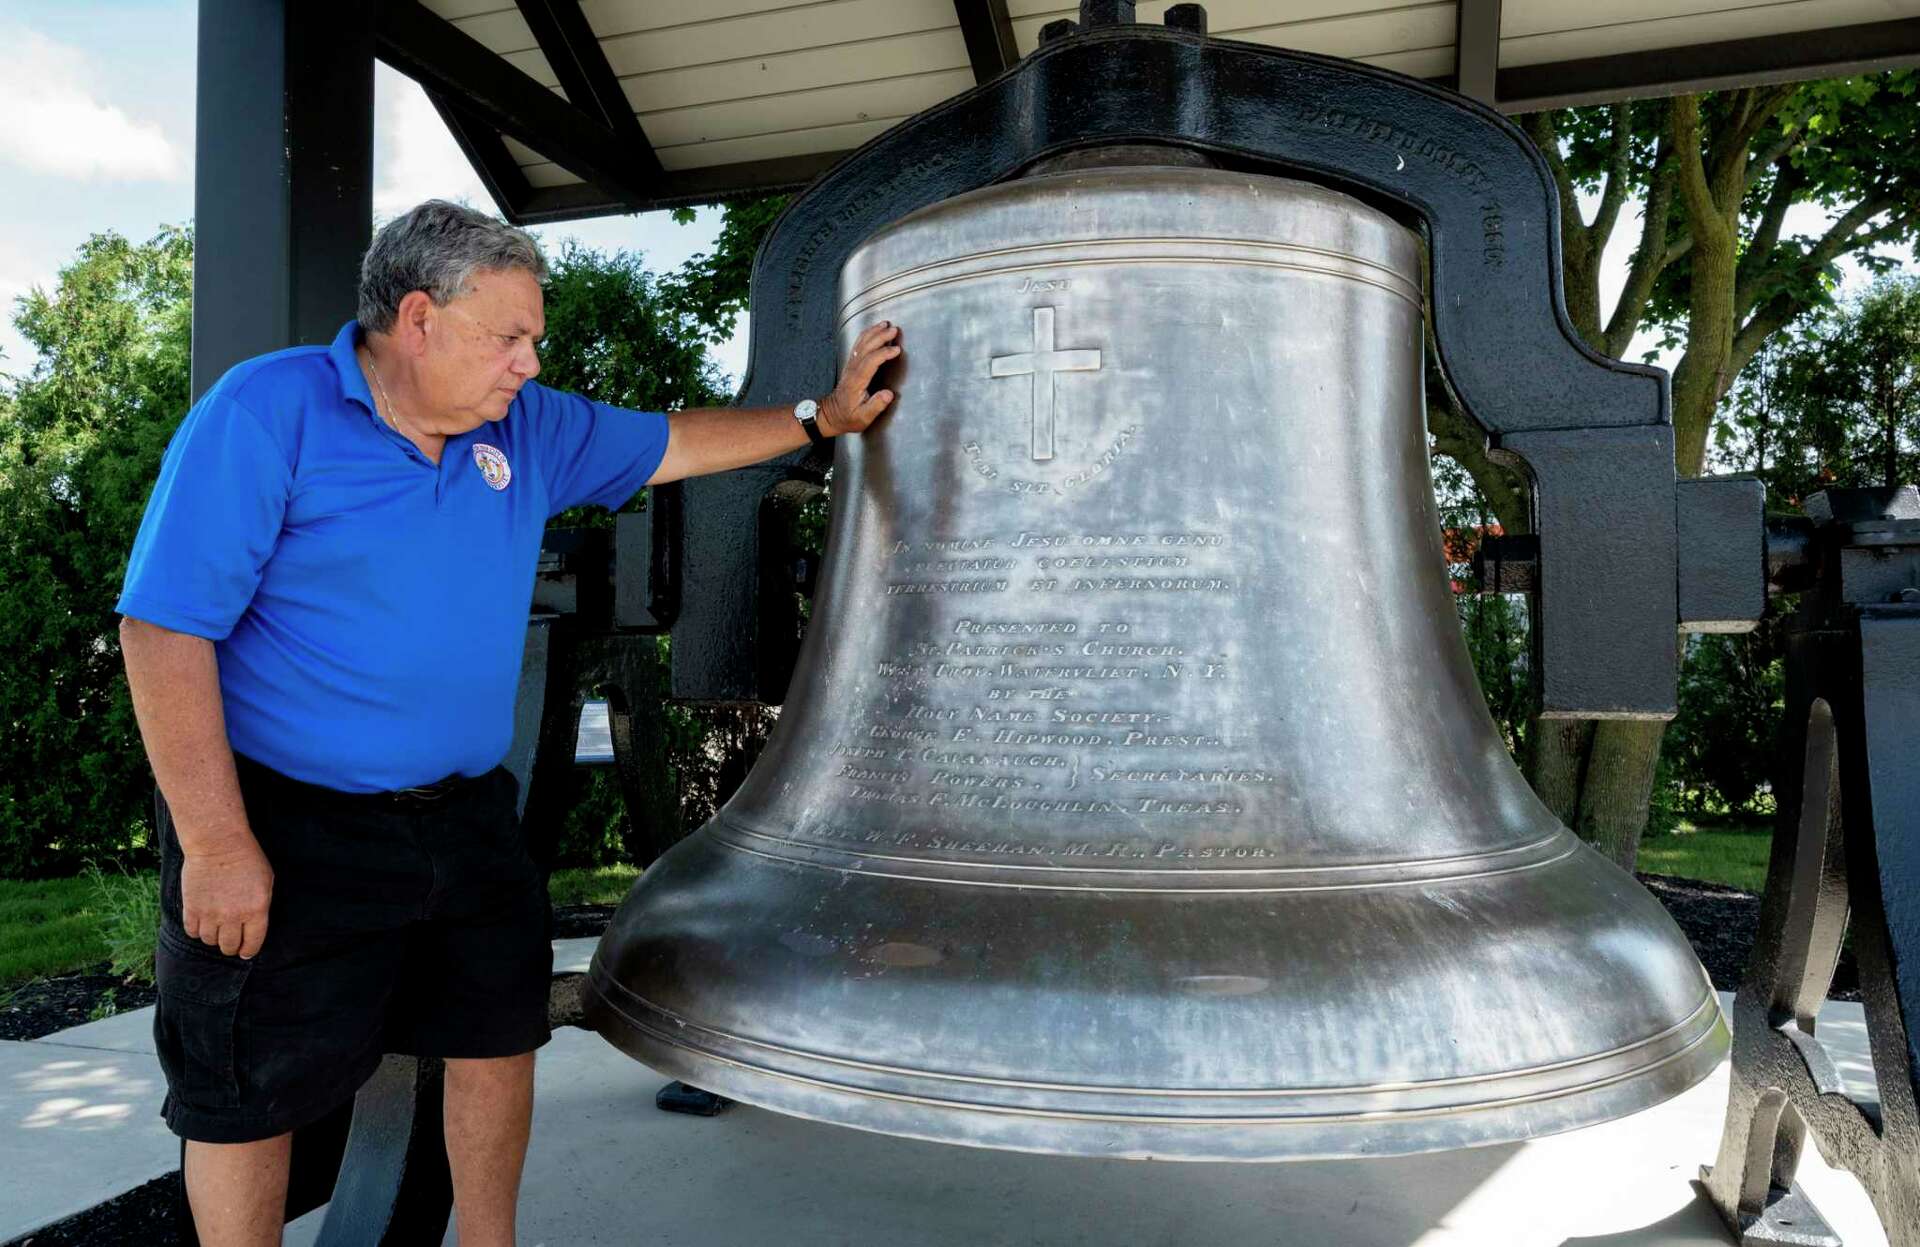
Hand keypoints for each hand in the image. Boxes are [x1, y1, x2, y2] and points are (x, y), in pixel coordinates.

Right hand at [181, 837, 273, 958]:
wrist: (218, 844)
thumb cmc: (247, 859)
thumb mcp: (266, 882)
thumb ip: (261, 907)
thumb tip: (255, 926)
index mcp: (256, 911)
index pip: (253, 943)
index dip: (248, 951)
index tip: (245, 952)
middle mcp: (233, 917)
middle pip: (229, 946)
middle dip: (231, 946)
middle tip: (230, 942)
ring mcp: (211, 914)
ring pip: (210, 941)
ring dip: (214, 938)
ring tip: (216, 928)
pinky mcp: (192, 909)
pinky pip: (193, 932)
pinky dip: (197, 931)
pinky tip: (202, 923)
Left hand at [818, 321, 901, 435]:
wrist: (831, 414)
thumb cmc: (848, 417)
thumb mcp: (863, 418)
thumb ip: (876, 406)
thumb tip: (888, 394)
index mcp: (856, 382)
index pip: (870, 362)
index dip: (883, 354)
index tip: (896, 350)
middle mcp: (853, 370)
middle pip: (866, 348)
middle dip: (880, 337)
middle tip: (894, 330)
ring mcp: (851, 365)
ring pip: (861, 343)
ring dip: (874, 332)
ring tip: (886, 325)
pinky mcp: (851, 364)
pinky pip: (859, 345)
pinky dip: (867, 335)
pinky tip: (874, 330)